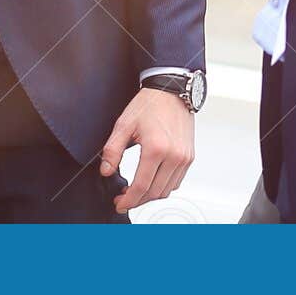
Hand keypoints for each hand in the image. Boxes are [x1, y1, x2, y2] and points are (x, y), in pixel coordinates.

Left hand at [100, 87, 194, 214]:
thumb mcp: (123, 124)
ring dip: (150, 195)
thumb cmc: (149, 104)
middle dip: (137, 200)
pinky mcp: (189, 157)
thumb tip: (106, 171)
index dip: (128, 200)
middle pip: (154, 192)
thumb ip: (112, 150)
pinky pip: (176, 182)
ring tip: (136, 191)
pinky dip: (163, 186)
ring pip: (167, 190)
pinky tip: (151, 181)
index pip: (141, 186)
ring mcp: (184, 158)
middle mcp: (174, 156)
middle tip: (124, 199)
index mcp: (156, 148)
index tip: (119, 204)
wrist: (171, 91)